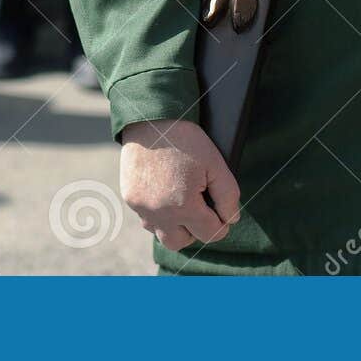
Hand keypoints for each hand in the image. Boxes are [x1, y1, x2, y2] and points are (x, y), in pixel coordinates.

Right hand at [119, 118, 240, 250]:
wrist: (150, 118)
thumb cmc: (185, 139)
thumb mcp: (216, 164)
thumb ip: (228, 197)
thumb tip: (230, 220)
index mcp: (183, 206)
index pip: (211, 234)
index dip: (222, 223)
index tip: (221, 210)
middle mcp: (159, 212)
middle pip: (183, 242)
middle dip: (196, 230)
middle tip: (201, 209)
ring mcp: (141, 207)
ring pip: (161, 234)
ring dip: (174, 225)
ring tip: (181, 202)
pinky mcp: (130, 197)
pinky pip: (146, 218)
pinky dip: (158, 214)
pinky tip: (164, 195)